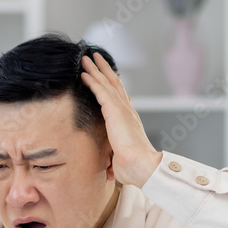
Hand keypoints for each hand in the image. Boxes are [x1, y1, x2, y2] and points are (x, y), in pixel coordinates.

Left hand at [80, 53, 162, 187]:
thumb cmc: (133, 167)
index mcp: (129, 120)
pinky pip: (101, 91)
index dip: (112, 84)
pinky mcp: (115, 111)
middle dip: (103, 69)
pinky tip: (84, 73)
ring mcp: (122, 109)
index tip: (106, 75)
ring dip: (96, 69)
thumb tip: (109, 169)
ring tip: (86, 58)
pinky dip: (93, 81)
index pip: (119, 97)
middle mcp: (127, 110)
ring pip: (107, 83)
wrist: (142, 166)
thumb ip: (113, 158)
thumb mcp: (119, 159)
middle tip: (94, 57)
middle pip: (114, 83)